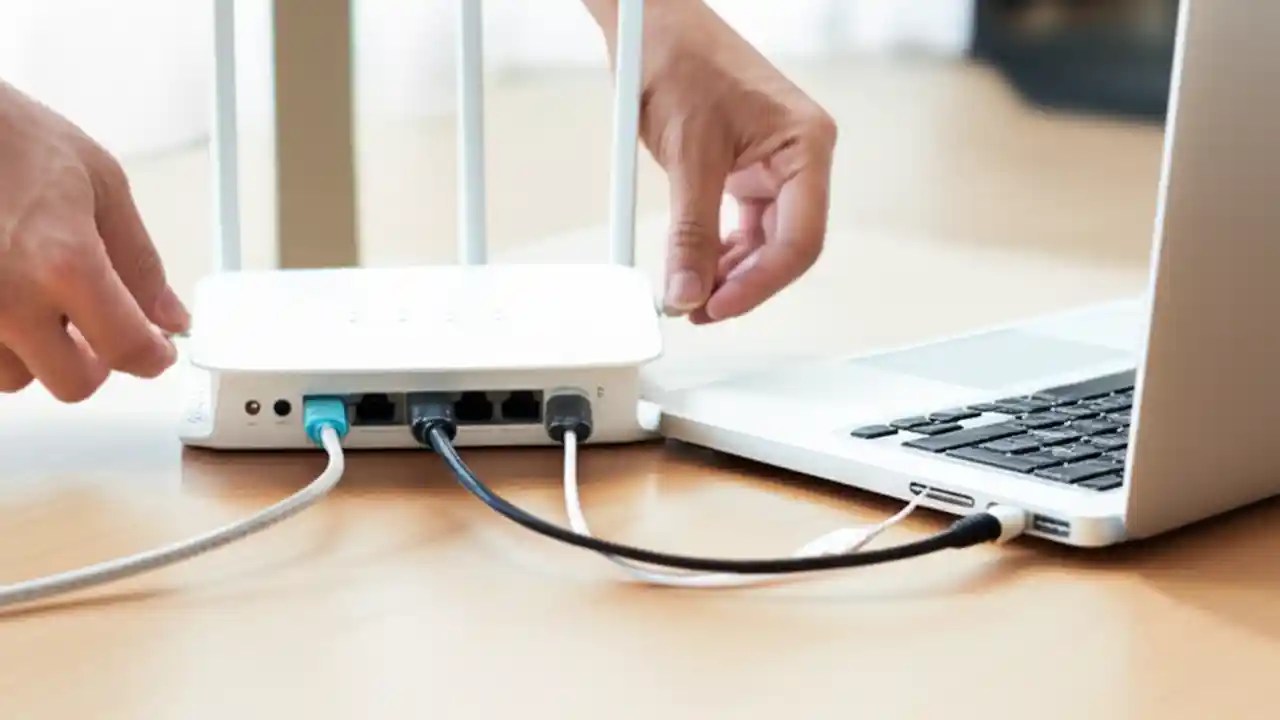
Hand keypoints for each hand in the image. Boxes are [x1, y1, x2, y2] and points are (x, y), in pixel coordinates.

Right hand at [0, 81, 187, 401]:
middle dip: (94, 364)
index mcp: (64, 263)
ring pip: (15, 377)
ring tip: (36, 299)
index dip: (152, 357)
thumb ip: (140, 260)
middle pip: (72, 384)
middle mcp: (9, 298)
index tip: (157, 351)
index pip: (127, 349)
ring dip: (35, 352)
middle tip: (97, 332)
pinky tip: (6, 296)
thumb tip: (169, 315)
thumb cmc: (9, 135)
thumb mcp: (100, 182)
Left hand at [587, 0, 836, 321]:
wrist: (655, 20)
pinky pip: (744, 224)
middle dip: (743, 284)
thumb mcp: (687, 155)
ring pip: (764, 241)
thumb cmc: (682, 61)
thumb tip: (687, 294)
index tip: (716, 308)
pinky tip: (693, 266)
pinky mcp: (749, 168)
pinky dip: (719, 249)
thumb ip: (690, 232)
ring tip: (689, 294)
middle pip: (786, 247)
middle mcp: (801, 159)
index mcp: (807, 147)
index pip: (800, 240)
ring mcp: (776, 165)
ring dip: (729, 272)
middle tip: (696, 309)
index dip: (759, 284)